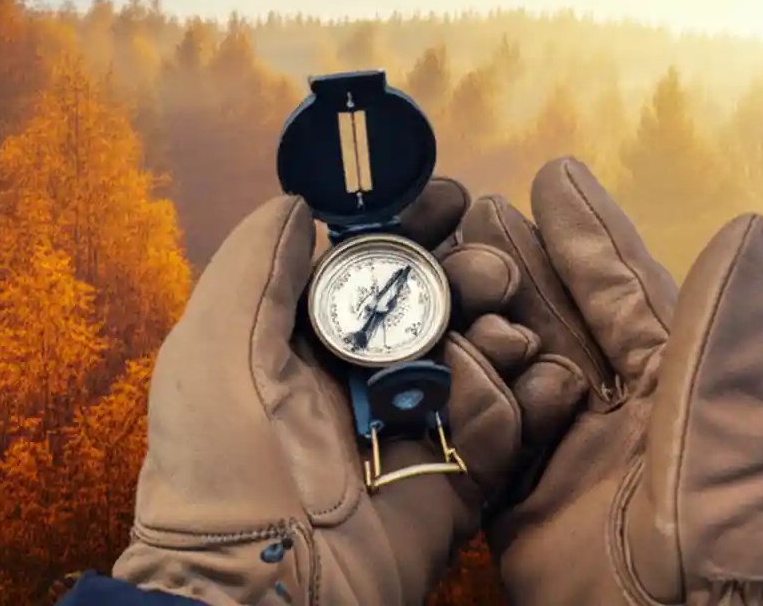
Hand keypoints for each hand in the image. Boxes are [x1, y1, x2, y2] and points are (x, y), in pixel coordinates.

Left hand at [112, 178, 551, 604]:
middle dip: (471, 275)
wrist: (262, 595)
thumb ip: (256, 265)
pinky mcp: (456, 481)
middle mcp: (364, 380)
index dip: (413, 225)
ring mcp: (415, 430)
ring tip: (506, 337)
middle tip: (489, 273)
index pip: (371, 266)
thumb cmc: (222, 471)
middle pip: (439, 304)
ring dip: (503, 335)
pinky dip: (536, 400)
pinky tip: (548, 379)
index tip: (454, 196)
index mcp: (306, 343)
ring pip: (482, 358)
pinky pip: (510, 429)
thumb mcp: (214, 352)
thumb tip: (298, 202)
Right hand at [459, 158, 762, 604]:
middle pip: (564, 320)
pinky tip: (428, 354)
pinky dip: (458, 400)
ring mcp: (576, 464)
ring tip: (439, 260)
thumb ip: (730, 333)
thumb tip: (748, 224)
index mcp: (689, 388)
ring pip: (516, 372)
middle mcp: (630, 419)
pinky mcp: (527, 514)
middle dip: (520, 262)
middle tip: (474, 206)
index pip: (630, 292)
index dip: (590, 233)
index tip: (555, 175)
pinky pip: (484, 442)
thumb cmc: (740, 556)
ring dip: (482, 317)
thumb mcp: (742, 435)